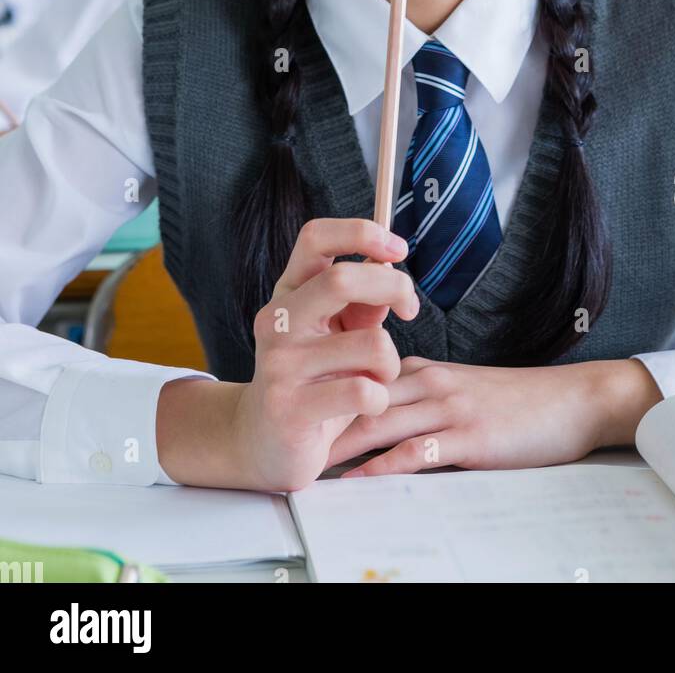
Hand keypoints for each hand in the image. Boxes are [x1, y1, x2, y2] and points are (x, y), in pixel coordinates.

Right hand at [225, 218, 419, 492]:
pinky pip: (365, 392)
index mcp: (288, 293)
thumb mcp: (335, 332)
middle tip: (409, 308)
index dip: (362, 233)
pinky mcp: (290, 409)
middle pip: (343, 279)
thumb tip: (391, 272)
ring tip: (377, 378)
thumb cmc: (314, 379)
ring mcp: (280, 365)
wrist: (264, 443)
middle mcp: (277, 321)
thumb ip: (362, 303)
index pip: (315, 238)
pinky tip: (367, 407)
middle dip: (394, 288)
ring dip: (391, 363)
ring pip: (371, 344)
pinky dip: (380, 399)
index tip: (398, 249)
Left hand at [325, 356, 661, 477]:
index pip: (361, 379)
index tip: (292, 415)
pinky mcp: (469, 436)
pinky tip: (356, 481)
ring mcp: (449, 407)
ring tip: (304, 465)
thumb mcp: (463, 392)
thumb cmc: (520, 402)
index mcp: (425, 369)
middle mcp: (430, 381)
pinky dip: (380, 467)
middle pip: (359, 397)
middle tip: (283, 440)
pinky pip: (415, 452)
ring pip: (379, 422)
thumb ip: (422, 401)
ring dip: (339, 445)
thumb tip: (382, 426)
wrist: (574, 401)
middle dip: (319, 419)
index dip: (324, 397)